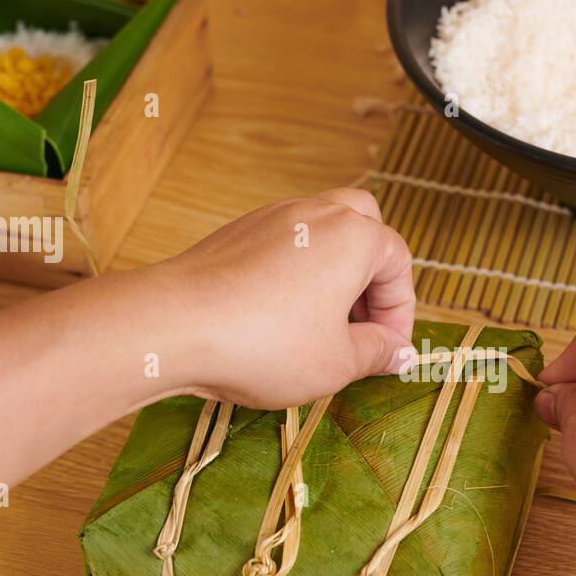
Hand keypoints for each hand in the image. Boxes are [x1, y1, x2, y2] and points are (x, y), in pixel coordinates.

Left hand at [142, 188, 415, 408]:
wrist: (175, 324)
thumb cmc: (265, 343)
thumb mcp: (337, 362)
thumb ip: (377, 353)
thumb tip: (399, 352)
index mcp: (355, 236)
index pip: (398, 266)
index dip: (400, 314)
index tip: (388, 351)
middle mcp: (317, 213)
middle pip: (366, 226)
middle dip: (372, 274)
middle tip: (361, 321)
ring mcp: (272, 217)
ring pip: (321, 230)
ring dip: (333, 271)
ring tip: (322, 322)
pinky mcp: (237, 232)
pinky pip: (283, 243)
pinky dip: (295, 272)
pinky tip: (279, 316)